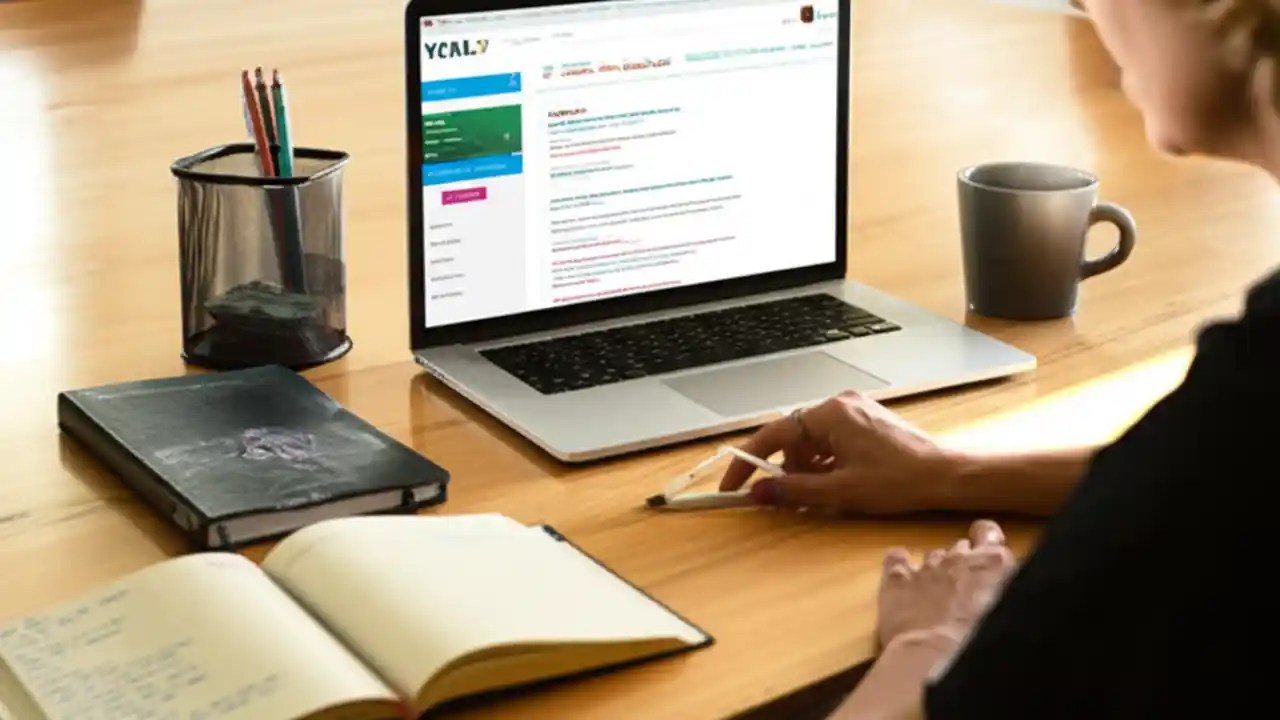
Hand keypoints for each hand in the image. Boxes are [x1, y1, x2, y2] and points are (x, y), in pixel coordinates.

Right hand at [719, 390, 955, 513]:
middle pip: (792, 438)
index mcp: (830, 414)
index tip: (732, 485)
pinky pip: (830, 440)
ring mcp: (854, 410)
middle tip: (783, 498)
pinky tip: (833, 483)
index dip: (747, 462)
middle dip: (785, 469)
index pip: (772, 435)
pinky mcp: (865, 420)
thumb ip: (794, 490)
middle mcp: (839, 404)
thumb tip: (759, 493)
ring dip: (806, 469)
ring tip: (818, 494)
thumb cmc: (900, 480)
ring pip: (810, 441)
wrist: (945, 476)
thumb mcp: (840, 491)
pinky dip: (824, 463)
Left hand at [877, 519, 1015, 647]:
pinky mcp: (898, 577)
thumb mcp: (1007, 613)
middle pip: (959, 549)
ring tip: (936, 596)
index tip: (984, 552)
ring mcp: (926, 566)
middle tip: (963, 590)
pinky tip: (902, 577)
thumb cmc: (980, 642)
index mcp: (992, 564)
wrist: (937, 655)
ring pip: (932, 556)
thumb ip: (1002, 590)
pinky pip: (897, 559)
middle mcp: (958, 558)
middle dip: (961, 564)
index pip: (988, 534)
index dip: (985, 539)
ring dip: (935, 571)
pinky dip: (900, 565)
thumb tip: (995, 590)